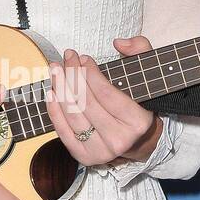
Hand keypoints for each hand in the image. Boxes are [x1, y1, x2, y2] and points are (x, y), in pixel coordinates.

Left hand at [45, 38, 162, 169]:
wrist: (139, 143)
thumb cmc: (139, 106)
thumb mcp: (147, 75)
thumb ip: (141, 50)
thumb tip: (118, 43)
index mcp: (138, 122)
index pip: (107, 94)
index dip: (90, 73)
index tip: (82, 58)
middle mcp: (119, 140)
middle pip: (86, 103)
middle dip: (72, 76)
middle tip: (66, 57)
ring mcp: (100, 152)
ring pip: (73, 116)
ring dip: (60, 89)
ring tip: (55, 70)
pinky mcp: (84, 157)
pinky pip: (63, 131)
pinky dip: (54, 111)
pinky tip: (51, 92)